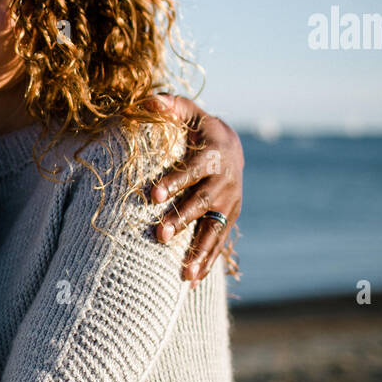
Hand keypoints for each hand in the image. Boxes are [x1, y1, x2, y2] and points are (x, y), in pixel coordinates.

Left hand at [145, 95, 242, 285]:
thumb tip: (149, 100)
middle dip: (182, 220)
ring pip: (214, 230)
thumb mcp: (189, 113)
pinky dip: (207, 262)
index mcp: (213, 157)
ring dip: (199, 251)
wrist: (233, 147)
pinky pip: (218, 243)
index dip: (174, 181)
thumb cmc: (201, 130)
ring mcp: (229, 204)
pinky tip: (191, 281)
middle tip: (160, 235)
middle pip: (202, 203)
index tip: (153, 194)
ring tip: (183, 274)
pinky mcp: (228, 219)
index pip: (192, 170)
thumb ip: (171, 106)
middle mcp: (224, 183)